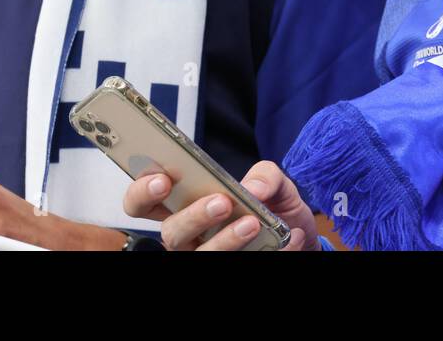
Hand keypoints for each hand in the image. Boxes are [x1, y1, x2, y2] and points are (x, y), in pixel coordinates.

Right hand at [124, 160, 318, 251]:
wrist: (299, 233)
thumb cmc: (272, 205)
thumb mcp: (275, 182)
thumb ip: (266, 176)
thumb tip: (253, 188)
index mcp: (186, 205)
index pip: (145, 202)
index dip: (143, 192)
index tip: (163, 180)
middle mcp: (190, 235)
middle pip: (170, 232)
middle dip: (193, 217)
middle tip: (221, 202)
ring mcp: (206, 253)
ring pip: (200, 255)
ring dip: (225, 240)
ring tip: (252, 223)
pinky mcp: (232, 265)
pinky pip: (235, 264)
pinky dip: (258, 253)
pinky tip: (281, 243)